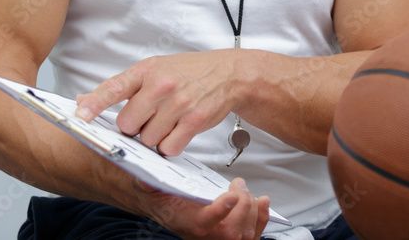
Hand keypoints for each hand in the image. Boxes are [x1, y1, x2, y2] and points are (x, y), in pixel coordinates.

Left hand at [76, 51, 244, 155]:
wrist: (227, 73)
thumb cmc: (187, 72)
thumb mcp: (153, 69)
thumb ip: (120, 87)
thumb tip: (82, 101)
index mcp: (147, 70)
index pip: (114, 88)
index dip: (94, 104)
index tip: (80, 116)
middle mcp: (162, 85)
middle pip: (128, 125)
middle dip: (134, 128)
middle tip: (147, 119)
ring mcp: (179, 103)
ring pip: (147, 140)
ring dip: (153, 138)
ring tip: (166, 123)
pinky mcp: (194, 120)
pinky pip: (169, 148)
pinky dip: (169, 146)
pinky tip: (177, 132)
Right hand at [140, 177, 269, 238]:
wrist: (165, 207)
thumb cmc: (162, 198)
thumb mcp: (149, 185)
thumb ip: (149, 180)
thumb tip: (146, 174)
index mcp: (187, 224)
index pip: (205, 224)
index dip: (220, 211)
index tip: (232, 195)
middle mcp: (204, 236)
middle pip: (231, 231)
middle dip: (242, 205)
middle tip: (238, 184)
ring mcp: (218, 239)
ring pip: (244, 235)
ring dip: (253, 210)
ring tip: (246, 190)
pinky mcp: (230, 235)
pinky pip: (252, 235)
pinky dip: (262, 218)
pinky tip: (262, 201)